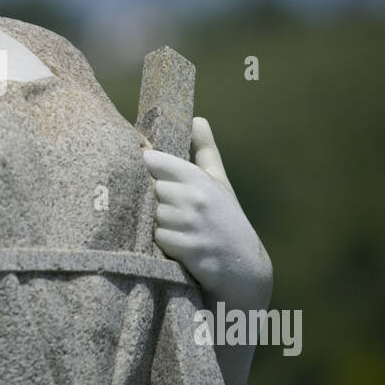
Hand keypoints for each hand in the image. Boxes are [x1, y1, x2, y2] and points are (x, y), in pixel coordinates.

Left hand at [141, 117, 271, 308]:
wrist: (243, 266)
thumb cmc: (226, 219)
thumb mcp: (219, 182)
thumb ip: (204, 150)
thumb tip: (197, 118)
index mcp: (200, 178)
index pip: (155, 161)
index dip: (145, 163)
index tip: (140, 164)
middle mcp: (195, 198)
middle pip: (150, 190)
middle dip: (156, 200)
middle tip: (173, 210)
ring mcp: (191, 224)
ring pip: (152, 215)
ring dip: (159, 224)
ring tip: (178, 229)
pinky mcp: (187, 249)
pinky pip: (157, 239)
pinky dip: (163, 243)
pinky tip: (178, 245)